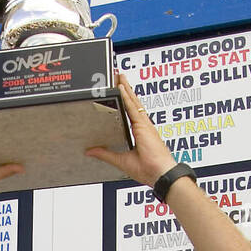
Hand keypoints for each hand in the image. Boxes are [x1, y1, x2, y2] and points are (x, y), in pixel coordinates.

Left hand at [85, 72, 177, 188]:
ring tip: (119, 76)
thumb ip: (106, 154)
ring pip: (133, 101)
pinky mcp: (143, 125)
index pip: (130, 112)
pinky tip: (122, 87)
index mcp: (139, 133)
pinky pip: (133, 107)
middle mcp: (143, 126)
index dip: (125, 100)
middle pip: (132, 103)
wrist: (159, 174)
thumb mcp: (120, 161)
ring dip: (126, 88)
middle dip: (125, 89)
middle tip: (118, 77)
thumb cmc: (148, 169)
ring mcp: (144, 124)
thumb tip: (91, 151)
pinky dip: (127, 96)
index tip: (120, 91)